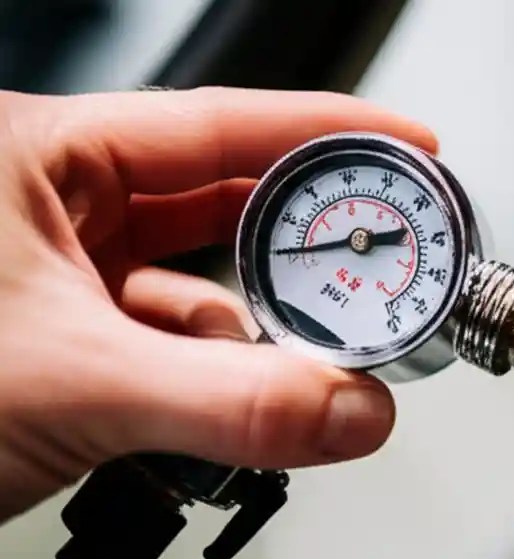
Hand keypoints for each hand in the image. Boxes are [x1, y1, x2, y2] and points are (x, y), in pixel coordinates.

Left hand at [0, 87, 437, 521]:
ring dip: (258, 340)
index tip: (407, 147)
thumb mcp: (70, 380)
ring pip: (200, 294)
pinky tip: (244, 411)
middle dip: (301, 253)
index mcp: (36, 158)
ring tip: (305, 374)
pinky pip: (174, 352)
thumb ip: (230, 401)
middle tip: (376, 273)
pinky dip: (220, 384)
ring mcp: (59, 282)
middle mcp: (52, 210)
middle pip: (221, 208)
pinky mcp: (66, 349)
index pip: (216, 124)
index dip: (326, 132)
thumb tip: (351, 411)